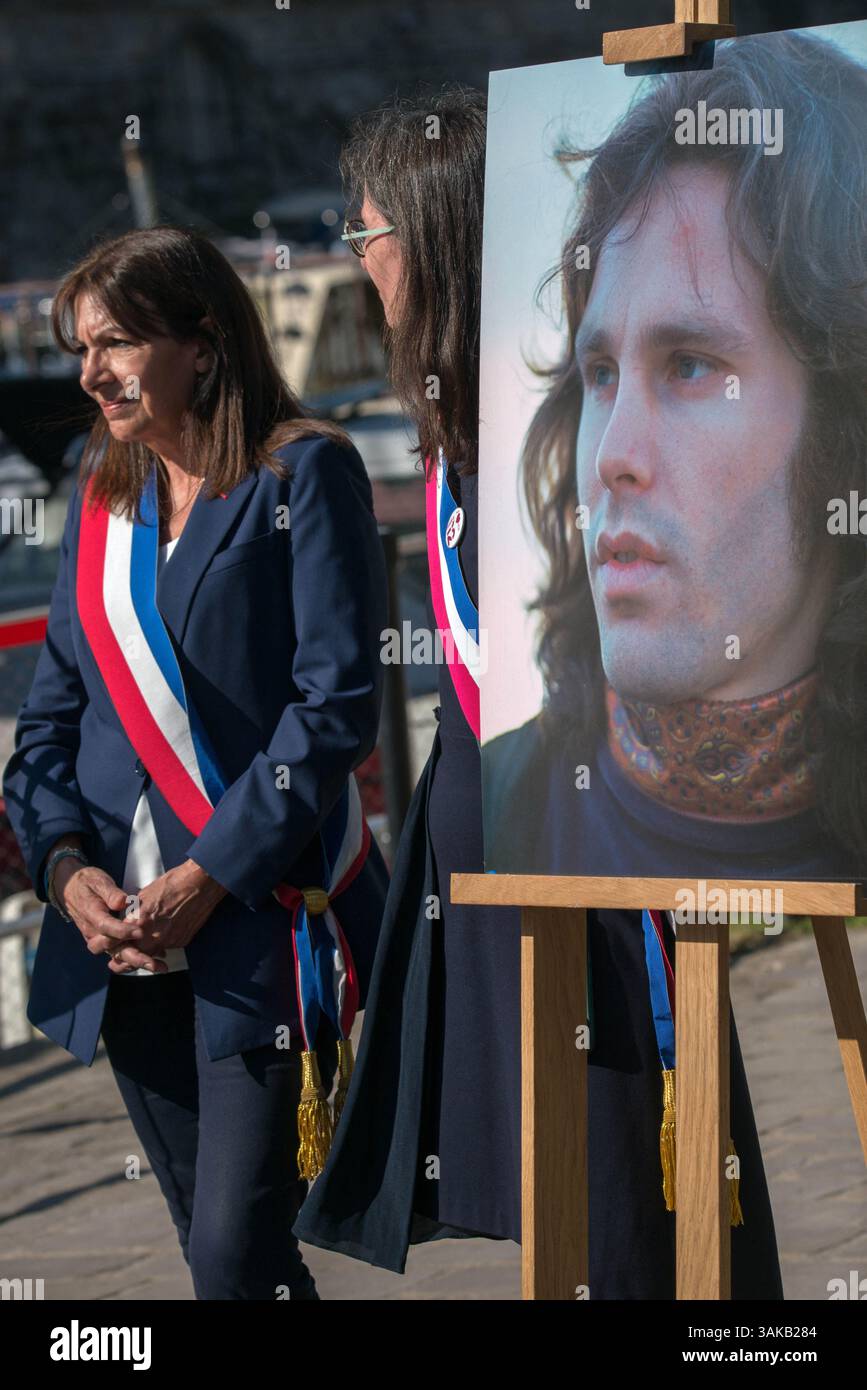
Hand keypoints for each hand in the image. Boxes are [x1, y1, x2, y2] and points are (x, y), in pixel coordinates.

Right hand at [54, 858, 163, 972]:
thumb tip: (123, 902)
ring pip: (117, 955)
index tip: (140, 932)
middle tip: (152, 963)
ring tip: (158, 965)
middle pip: (112, 949)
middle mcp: (93, 932)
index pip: (106, 926)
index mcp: (91, 915)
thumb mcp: (98, 881)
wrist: (71, 889)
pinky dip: (136, 958)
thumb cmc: (87, 883)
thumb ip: (111, 893)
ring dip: (137, 961)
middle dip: (133, 957)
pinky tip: (156, 957)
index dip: (123, 931)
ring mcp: (98, 939)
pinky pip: (120, 953)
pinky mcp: (105, 942)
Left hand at [110, 860, 227, 971]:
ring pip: (150, 955)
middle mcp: (153, 936)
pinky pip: (167, 948)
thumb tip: (128, 920)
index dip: (111, 946)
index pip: (118, 943)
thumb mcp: (144, 895)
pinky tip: (163, 934)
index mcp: (140, 922)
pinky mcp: (181, 941)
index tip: (109, 946)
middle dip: (124, 959)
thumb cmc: (173, 884)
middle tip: (118, 961)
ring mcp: (169, 941)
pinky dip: (162, 945)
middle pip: (133, 957)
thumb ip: (134, 913)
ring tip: (140, 951)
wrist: (200, 884)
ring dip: (144, 955)